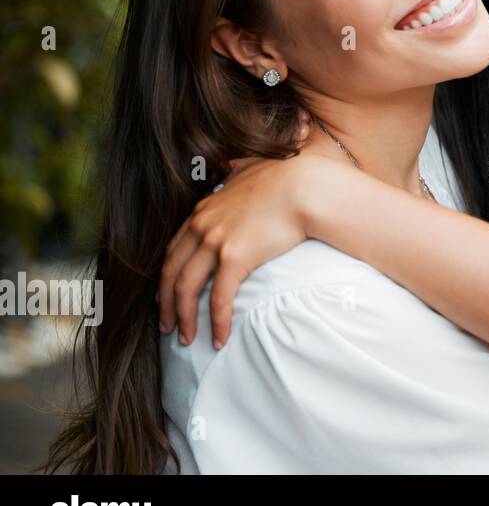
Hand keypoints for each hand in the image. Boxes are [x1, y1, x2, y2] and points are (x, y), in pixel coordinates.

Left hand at [158, 135, 337, 349]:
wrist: (305, 184)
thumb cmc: (286, 176)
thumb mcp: (250, 167)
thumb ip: (236, 170)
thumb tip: (235, 165)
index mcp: (203, 210)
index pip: (173, 250)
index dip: (167, 276)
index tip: (166, 296)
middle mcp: (201, 226)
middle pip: (171, 274)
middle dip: (165, 305)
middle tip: (167, 326)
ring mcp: (215, 242)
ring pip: (185, 291)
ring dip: (183, 319)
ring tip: (186, 341)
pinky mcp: (235, 258)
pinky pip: (219, 299)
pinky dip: (216, 322)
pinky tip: (219, 340)